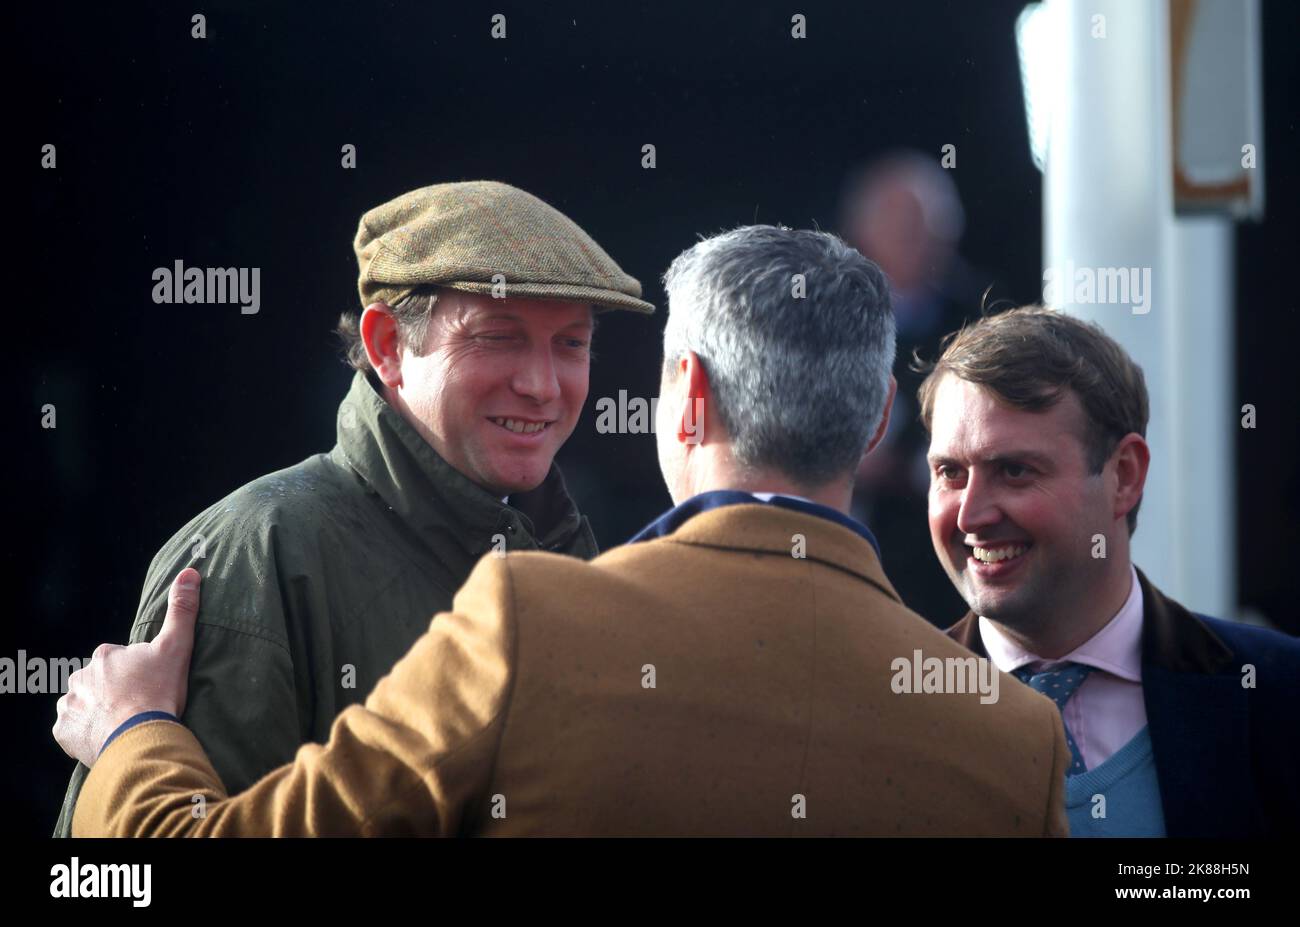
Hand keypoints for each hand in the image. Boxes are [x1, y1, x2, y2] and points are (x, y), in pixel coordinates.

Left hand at [53, 568, 201, 766]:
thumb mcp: (176, 647)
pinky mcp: (64, 731)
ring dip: (98, 711)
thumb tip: (190, 572)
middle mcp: (80, 675)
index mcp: (106, 655)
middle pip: (99, 681)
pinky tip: (106, 736)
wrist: (139, 736)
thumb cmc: (158, 691)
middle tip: (139, 705)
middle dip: (114, 690)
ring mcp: (70, 704)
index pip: (119, 660)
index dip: (137, 672)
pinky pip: (73, 729)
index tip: (151, 684)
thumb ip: (182, 611)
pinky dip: (85, 732)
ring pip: (83, 703)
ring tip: (123, 723)